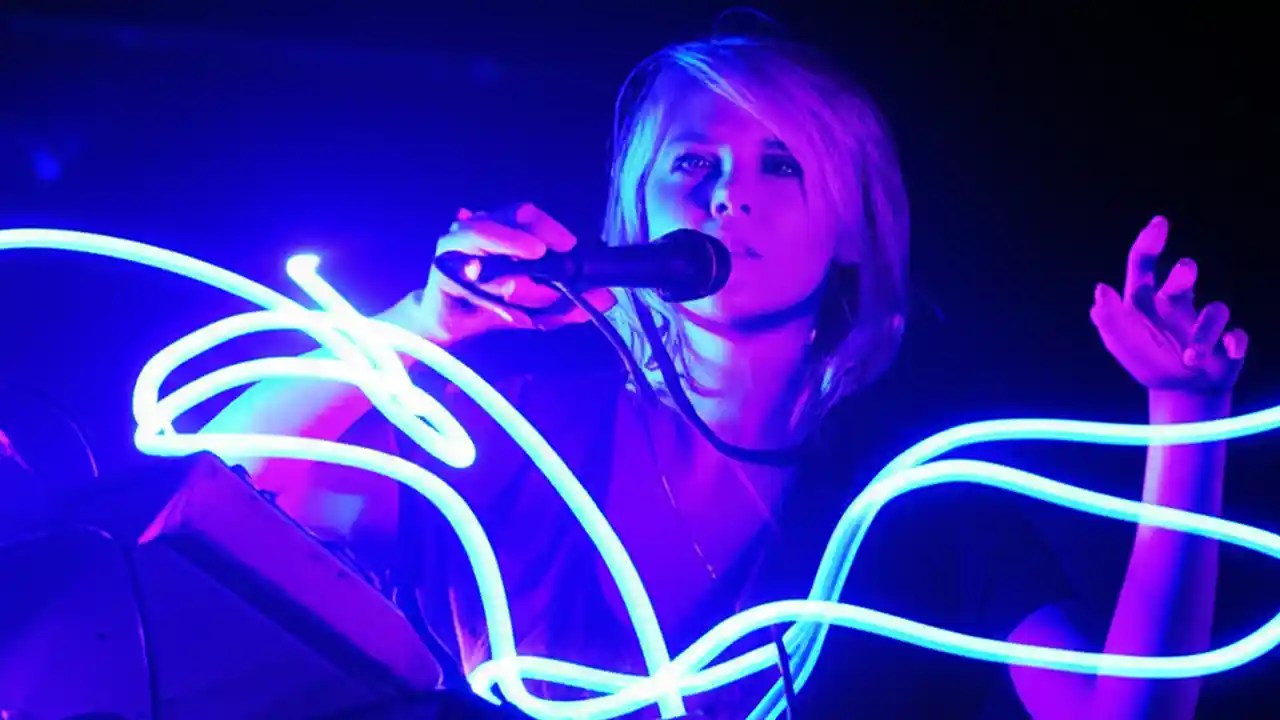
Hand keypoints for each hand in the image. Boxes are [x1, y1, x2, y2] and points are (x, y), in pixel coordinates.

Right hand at [408, 202, 616, 344]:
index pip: (525, 214)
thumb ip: (570, 303)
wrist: (453, 325)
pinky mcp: (441, 270)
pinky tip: (497, 290)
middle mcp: (478, 229)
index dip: (548, 226)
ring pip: (480, 236)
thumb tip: (607, 299)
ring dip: (504, 253)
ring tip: (521, 275)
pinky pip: (461, 271)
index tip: (570, 245)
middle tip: (546, 251)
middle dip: (524, 236)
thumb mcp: (539, 308)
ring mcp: (455, 245)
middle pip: (501, 216)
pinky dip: (481, 282)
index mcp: (503, 230)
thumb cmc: (494, 305)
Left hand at [1090, 216, 1247, 395]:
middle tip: (1184, 271)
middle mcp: (1175, 304)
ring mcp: (1202, 321)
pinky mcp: (1226, 340)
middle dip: (1182, 275)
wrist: (1178, 390)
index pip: (1142, 265)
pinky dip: (1234, 343)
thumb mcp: (1121, 342)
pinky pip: (1237, 335)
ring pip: (1215, 311)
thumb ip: (1108, 319)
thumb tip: (1100, 289)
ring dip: (1204, 332)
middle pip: (1181, 279)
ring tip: (1189, 358)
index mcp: (1144, 300)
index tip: (1159, 223)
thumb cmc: (1147, 359)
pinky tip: (1229, 351)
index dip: (1149, 242)